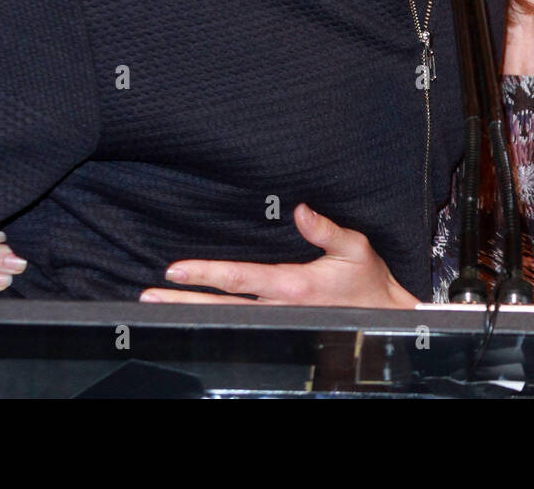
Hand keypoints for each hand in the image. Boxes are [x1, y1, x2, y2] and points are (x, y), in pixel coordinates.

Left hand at [140, 203, 416, 308]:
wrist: (384, 317)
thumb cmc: (368, 281)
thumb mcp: (354, 246)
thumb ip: (324, 228)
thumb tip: (299, 208)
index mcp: (293, 284)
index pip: (239, 278)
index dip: (205, 274)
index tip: (174, 270)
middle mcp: (279, 306)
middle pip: (220, 306)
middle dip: (182, 302)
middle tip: (148, 297)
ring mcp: (278, 320)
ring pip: (226, 318)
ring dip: (190, 312)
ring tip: (159, 306)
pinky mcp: (282, 325)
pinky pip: (242, 323)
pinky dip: (215, 319)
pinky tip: (194, 315)